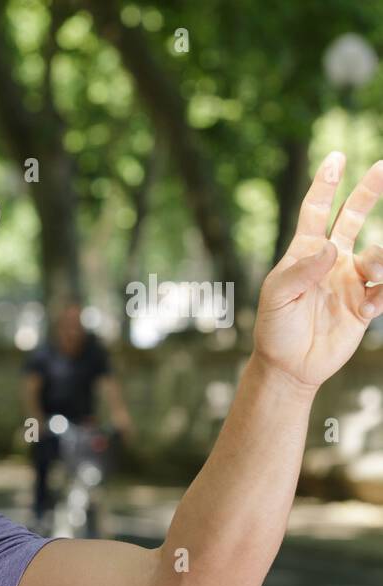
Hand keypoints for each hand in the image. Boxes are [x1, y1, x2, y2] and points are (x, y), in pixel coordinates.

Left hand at [255, 152, 382, 391]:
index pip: (316, 211)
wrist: (289, 365)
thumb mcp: (278, 297)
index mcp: (304, 253)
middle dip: (369, 192)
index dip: (326, 185)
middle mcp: (331, 261)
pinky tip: (368, 306)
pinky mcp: (366, 304)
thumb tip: (332, 248)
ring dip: (381, 258)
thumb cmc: (275, 327)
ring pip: (379, 253)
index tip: (335, 157)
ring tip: (372, 271)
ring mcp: (350, 280)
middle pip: (354, 218)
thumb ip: (302, 271)